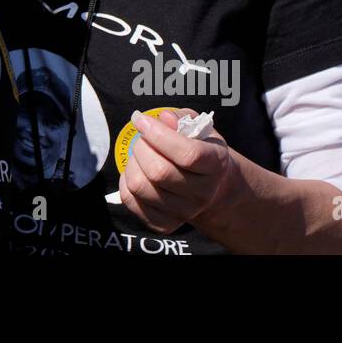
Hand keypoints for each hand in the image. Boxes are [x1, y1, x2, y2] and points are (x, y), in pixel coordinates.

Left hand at [116, 108, 234, 233]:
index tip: (142, 120)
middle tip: (142, 138)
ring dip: (131, 164)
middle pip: (159, 172)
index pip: (187, 154)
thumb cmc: (200, 149)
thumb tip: (164, 118)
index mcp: (215, 165)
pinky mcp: (164, 224)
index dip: (159, 135)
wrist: (212, 188)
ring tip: (140, 155)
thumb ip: (182, 118)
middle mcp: (202, 193)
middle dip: (141, 147)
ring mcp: (184, 212)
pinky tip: (137, 172)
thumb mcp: (199, 128)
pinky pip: (130, 201)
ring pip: (140, 187)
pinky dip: (125, 182)